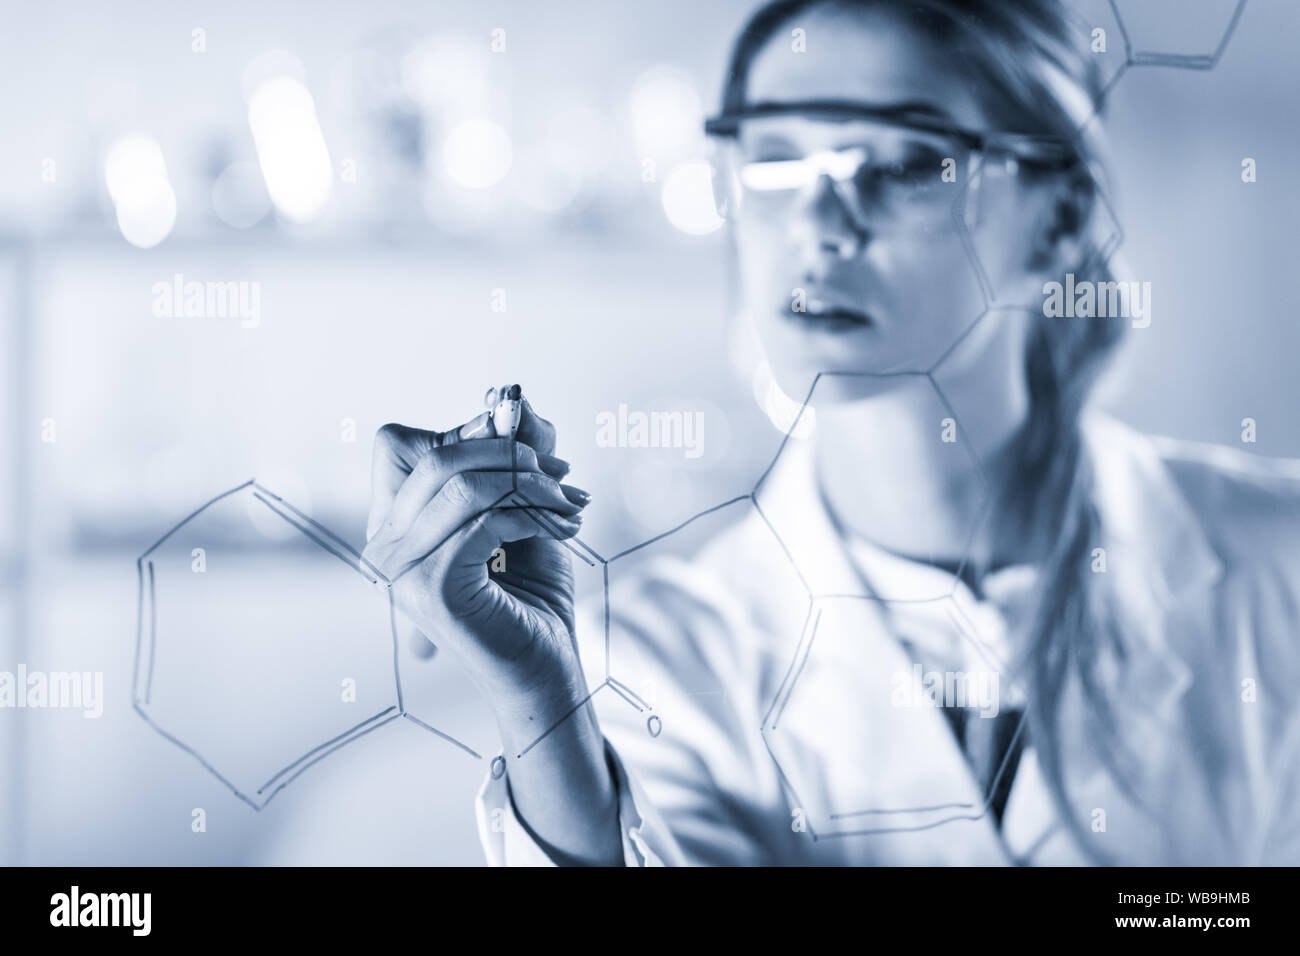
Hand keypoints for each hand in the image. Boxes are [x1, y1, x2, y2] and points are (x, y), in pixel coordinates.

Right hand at [361, 394, 622, 863]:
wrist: (548, 668)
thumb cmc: (533, 593)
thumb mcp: (527, 505)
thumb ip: (515, 452)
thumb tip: (512, 397)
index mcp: (393, 524)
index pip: (400, 443)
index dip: (465, 431)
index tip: (530, 448)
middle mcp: (384, 546)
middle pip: (436, 457)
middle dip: (510, 454)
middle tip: (564, 477)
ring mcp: (401, 569)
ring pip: (461, 484)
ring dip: (532, 484)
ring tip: (572, 506)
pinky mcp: (432, 587)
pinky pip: (484, 519)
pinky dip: (535, 514)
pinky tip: (565, 530)